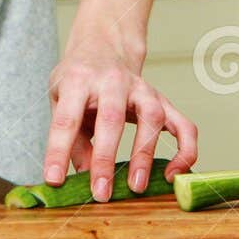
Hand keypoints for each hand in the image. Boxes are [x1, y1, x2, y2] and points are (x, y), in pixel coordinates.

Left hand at [44, 30, 197, 200]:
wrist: (103, 46)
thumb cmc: (78, 79)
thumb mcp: (59, 98)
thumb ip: (71, 137)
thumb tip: (83, 175)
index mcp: (78, 79)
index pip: (67, 118)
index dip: (58, 151)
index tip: (54, 180)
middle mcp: (112, 81)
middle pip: (111, 117)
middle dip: (105, 158)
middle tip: (101, 193)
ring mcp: (142, 88)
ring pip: (151, 116)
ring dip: (144, 153)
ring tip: (136, 186)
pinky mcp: (163, 100)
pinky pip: (183, 126)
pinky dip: (184, 151)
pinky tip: (173, 174)